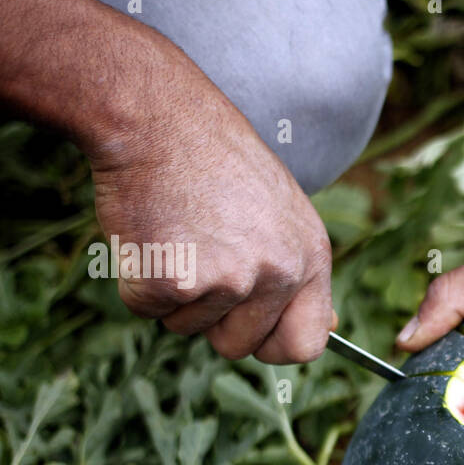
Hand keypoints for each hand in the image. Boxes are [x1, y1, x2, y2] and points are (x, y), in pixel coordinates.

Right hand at [90, 87, 332, 363]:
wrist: (159, 117)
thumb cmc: (216, 161)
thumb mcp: (283, 213)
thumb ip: (299, 273)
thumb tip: (327, 328)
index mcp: (310, 258)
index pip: (306, 344)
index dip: (272, 345)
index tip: (250, 329)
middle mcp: (278, 272)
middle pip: (239, 346)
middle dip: (212, 319)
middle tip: (199, 257)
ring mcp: (228, 279)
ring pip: (188, 329)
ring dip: (173, 292)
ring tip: (178, 232)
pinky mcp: (173, 280)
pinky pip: (146, 310)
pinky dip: (136, 279)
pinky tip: (149, 232)